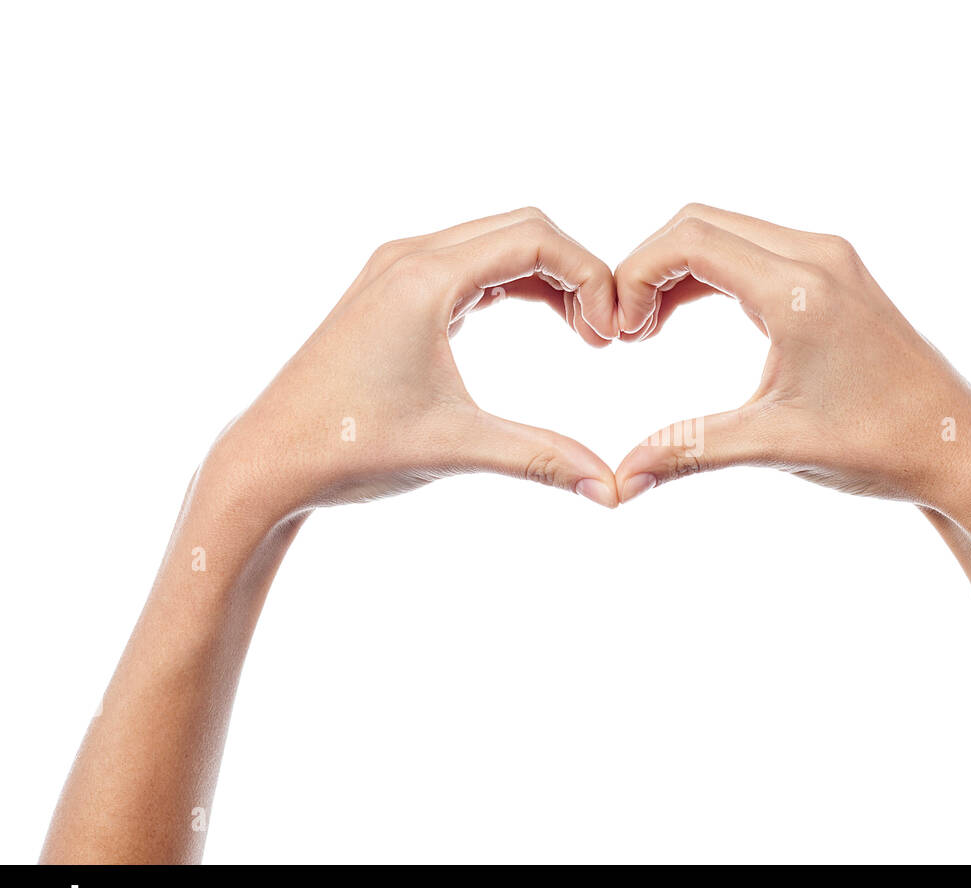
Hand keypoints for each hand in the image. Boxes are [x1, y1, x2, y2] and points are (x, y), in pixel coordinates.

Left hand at [210, 208, 621, 520]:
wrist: (268, 462)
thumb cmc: (349, 449)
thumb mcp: (457, 448)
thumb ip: (542, 459)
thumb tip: (614, 490)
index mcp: (424, 277)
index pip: (535, 239)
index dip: (591, 277)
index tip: (614, 334)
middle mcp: (409, 259)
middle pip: (522, 227)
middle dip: (577, 271)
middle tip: (608, 334)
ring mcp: (396, 272)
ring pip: (496, 243)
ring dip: (548, 276)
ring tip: (586, 333)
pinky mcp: (392, 294)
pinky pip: (471, 265)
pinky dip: (515, 284)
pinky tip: (544, 321)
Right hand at [611, 204, 970, 527]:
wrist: (958, 446)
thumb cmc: (879, 447)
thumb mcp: (775, 445)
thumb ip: (690, 451)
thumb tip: (618, 481)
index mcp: (801, 289)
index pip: (691, 240)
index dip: (635, 275)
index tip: (619, 332)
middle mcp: (818, 257)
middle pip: (701, 223)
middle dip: (648, 267)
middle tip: (626, 331)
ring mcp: (831, 260)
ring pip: (726, 232)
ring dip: (677, 269)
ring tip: (648, 329)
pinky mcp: (836, 274)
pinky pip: (753, 250)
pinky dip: (710, 273)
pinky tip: (684, 317)